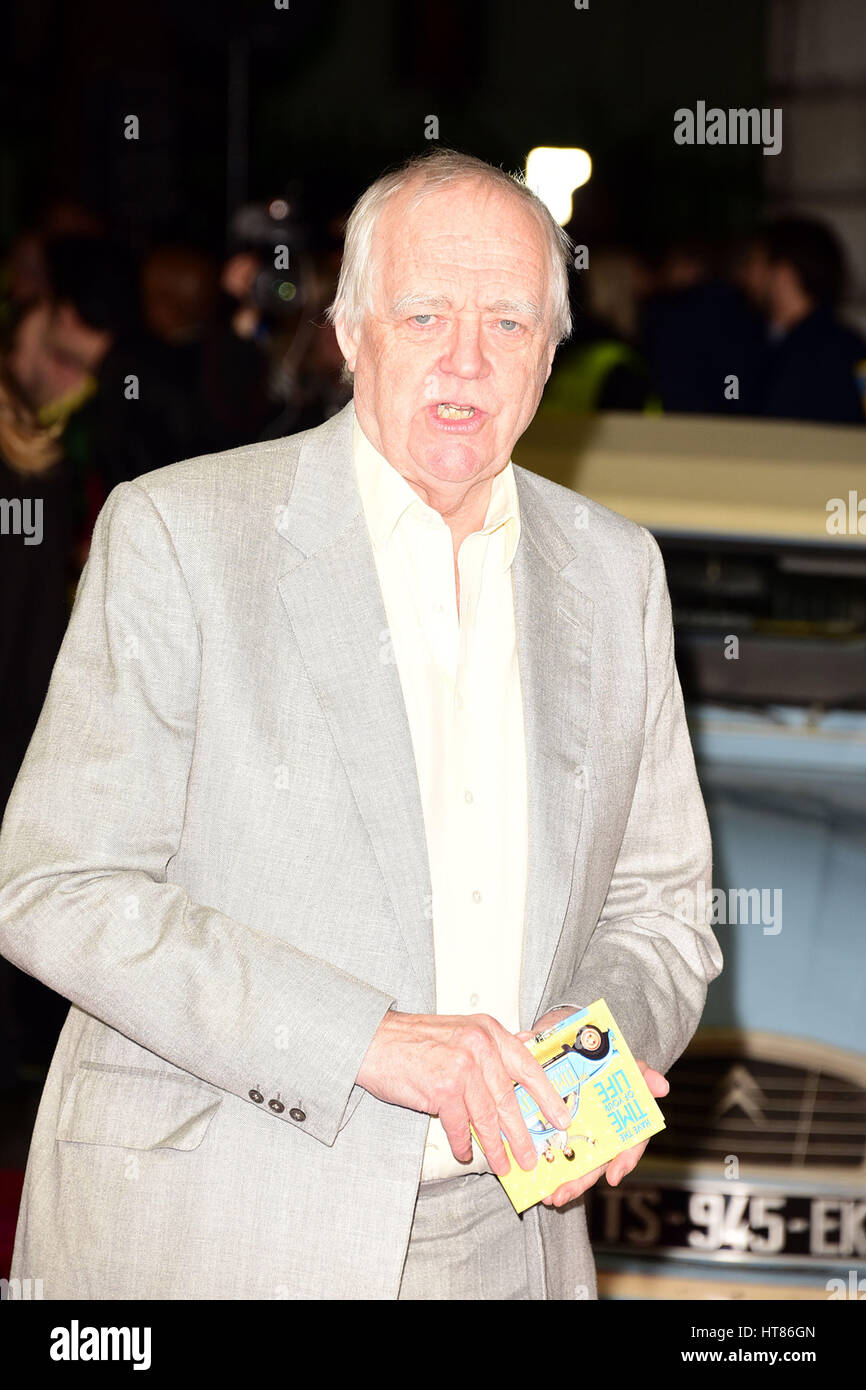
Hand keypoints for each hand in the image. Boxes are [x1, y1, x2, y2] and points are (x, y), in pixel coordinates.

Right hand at [356, 1010, 574, 1175]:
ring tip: (503, 1165)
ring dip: (496, 1147)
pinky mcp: (442, 1089)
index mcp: (488, 1031)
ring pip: (487, 1117)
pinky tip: (464, 1152)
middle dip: (523, 1134)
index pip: (528, 1066)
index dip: (547, 1096)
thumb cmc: (416, 1040)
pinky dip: (463, 1142)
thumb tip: (528, 1043)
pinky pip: (460, 1125)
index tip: (561, 1118)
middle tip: (532, 1156)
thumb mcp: (462, 1030)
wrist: (375, 1041)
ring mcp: (462, 1067)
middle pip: (509, 1099)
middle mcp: (479, 1046)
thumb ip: (494, 1042)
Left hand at [538, 1060, 668, 1207]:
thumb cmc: (621, 1074)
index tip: (613, 1177)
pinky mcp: (566, 1132)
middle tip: (561, 1196)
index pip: (629, 1149)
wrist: (598, 1062)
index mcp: (626, 1130)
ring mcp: (586, 1139)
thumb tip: (661, 1086)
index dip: (623, 1163)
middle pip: (595, 1166)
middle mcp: (606, 1140)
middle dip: (579, 1183)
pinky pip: (558, 1151)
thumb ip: (646, 1077)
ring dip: (563, 1184)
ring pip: (576, 1166)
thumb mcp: (636, 1071)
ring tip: (548, 1197)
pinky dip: (549, 1166)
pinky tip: (537, 1180)